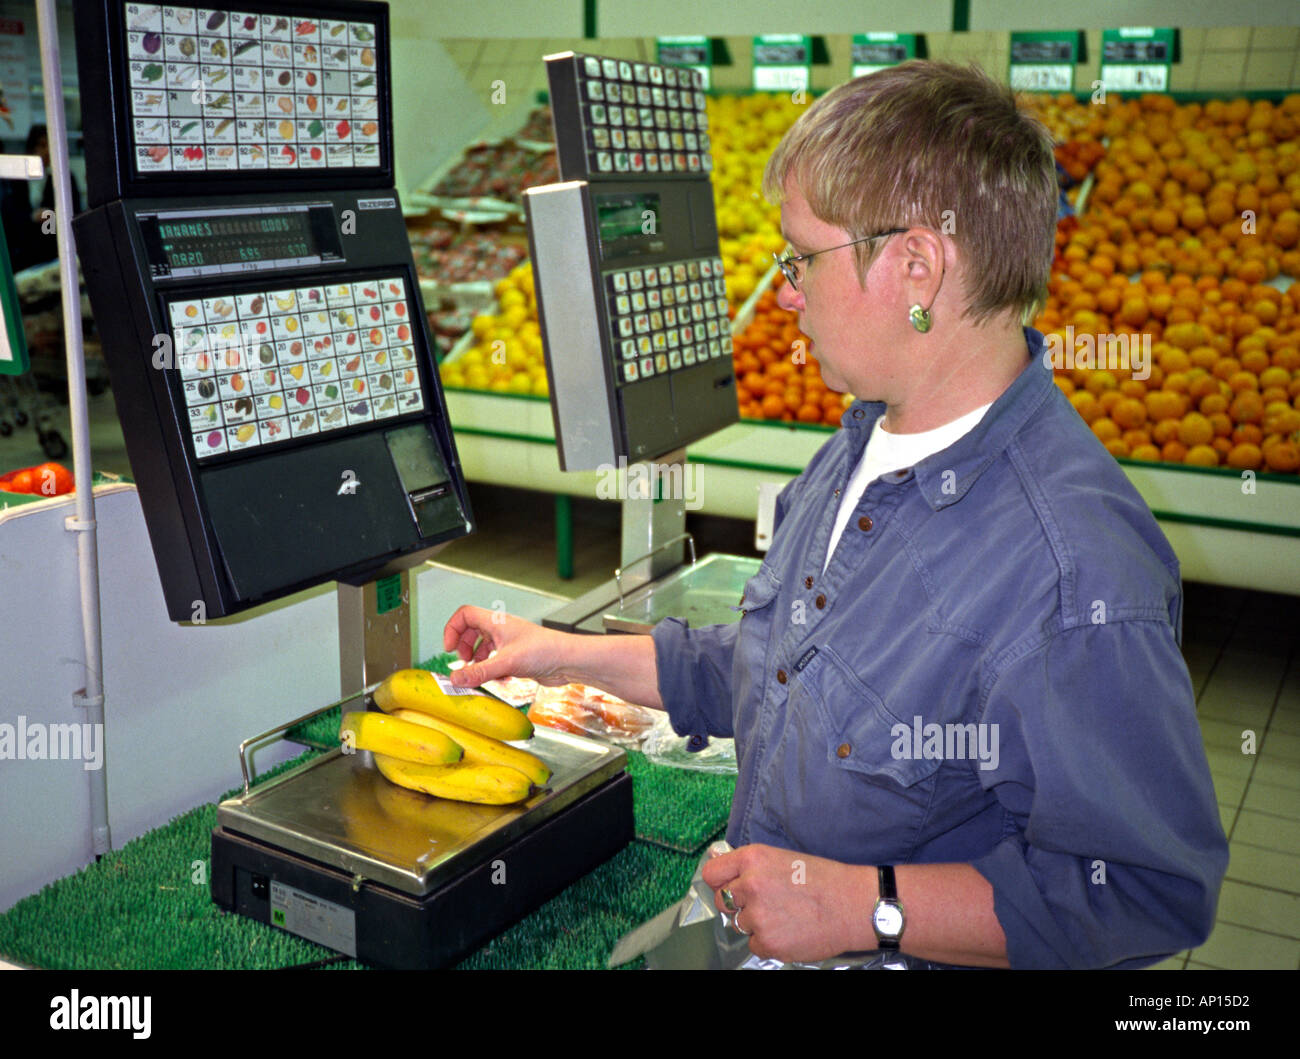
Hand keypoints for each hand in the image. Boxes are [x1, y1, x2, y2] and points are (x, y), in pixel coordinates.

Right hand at [442, 605, 573, 687]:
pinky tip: (496, 679)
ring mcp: (510, 642)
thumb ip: (480, 672)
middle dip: (463, 645)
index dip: (453, 629)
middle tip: (463, 662)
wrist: (568, 661)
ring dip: (476, 658)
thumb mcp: (506, 663)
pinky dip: (490, 667)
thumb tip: (455, 678)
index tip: (449, 649)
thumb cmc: (544, 651)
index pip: (465, 615)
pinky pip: (496, 658)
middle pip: (472, 629)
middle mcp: (502, 629)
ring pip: (484, 644)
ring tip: (476, 672)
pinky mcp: (517, 656)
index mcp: (496, 622)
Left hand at [701, 844, 868, 962]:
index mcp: (753, 859)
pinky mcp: (768, 943)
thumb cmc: (824, 879)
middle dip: (738, 904)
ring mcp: (758, 916)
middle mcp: (750, 885)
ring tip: (785, 916)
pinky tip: (790, 931)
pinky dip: (768, 942)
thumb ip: (751, 866)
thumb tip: (724, 870)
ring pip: (739, 924)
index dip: (720, 881)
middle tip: (765, 903)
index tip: (728, 886)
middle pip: (722, 901)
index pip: (712, 873)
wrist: (854, 905)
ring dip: (756, 923)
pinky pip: (754, 945)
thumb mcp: (783, 858)